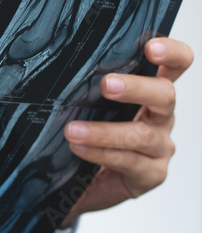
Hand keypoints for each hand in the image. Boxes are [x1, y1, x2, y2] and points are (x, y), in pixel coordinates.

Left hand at [61, 37, 193, 228]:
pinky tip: (79, 149)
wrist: (81, 186)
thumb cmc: (87, 143)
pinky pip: (128, 161)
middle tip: (107, 84)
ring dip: (104, 131)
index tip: (150, 46)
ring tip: (72, 130)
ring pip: (141, 135)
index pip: (175, 66)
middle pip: (165, 95)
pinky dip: (101, 154)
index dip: (170, 53)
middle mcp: (161, 118)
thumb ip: (87, 93)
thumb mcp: (87, 112)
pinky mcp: (151, 174)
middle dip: (136, 88)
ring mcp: (159, 147)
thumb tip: (58, 72)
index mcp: (151, 95)